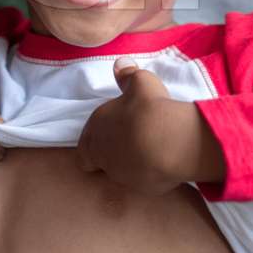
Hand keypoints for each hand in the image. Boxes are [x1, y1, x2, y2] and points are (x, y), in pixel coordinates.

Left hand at [76, 58, 223, 194]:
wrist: (170, 141)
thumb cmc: (148, 108)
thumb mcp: (139, 82)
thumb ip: (127, 76)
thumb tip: (121, 63)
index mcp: (96, 133)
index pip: (83, 150)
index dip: (93, 145)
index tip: (109, 136)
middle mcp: (104, 158)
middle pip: (102, 163)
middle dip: (114, 155)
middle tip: (133, 142)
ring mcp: (123, 176)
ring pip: (123, 173)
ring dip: (133, 164)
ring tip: (153, 150)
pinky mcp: (144, 188)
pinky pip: (145, 180)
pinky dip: (151, 173)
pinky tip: (165, 161)